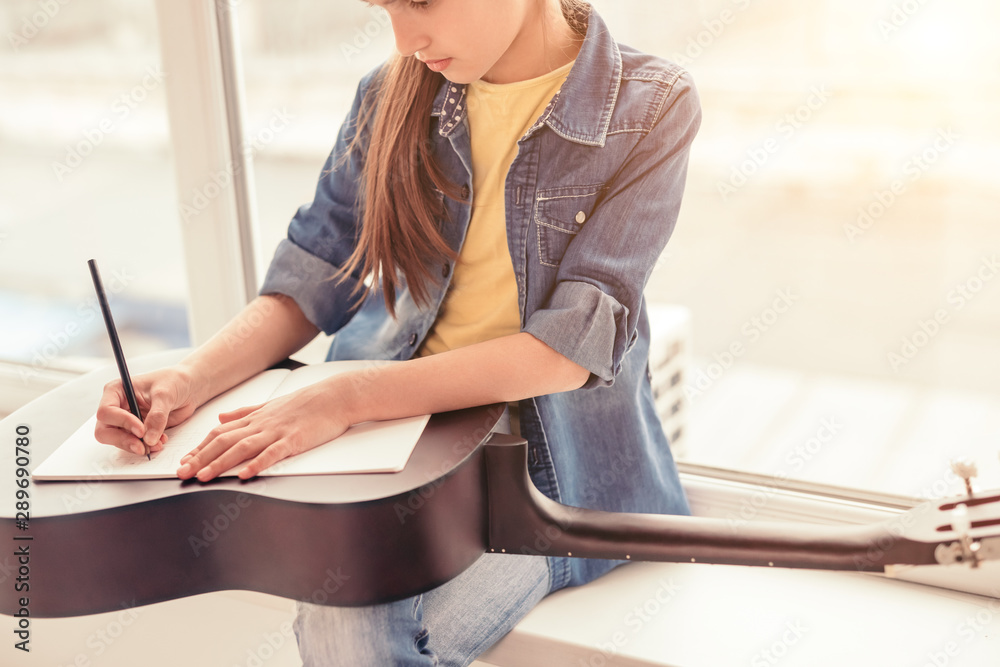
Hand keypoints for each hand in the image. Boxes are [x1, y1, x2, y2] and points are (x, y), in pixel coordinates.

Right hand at [95, 366, 201, 455]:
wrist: (188, 388)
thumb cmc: (173, 381)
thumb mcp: (166, 394)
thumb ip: (157, 416)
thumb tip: (148, 439)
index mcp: (117, 391)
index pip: (106, 411)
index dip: (122, 422)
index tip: (141, 430)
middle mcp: (118, 407)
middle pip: (105, 430)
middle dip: (123, 440)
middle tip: (142, 447)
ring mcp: (126, 420)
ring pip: (119, 440)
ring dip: (136, 446)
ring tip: (156, 444)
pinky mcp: (137, 430)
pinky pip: (134, 443)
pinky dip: (144, 446)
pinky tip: (159, 442)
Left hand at [175, 378, 352, 481]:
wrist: (335, 397)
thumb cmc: (307, 403)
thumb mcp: (270, 405)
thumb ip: (244, 412)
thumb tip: (221, 417)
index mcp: (255, 418)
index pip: (220, 433)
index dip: (200, 448)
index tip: (184, 461)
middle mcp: (261, 424)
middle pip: (224, 442)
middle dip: (200, 458)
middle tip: (181, 473)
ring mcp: (277, 432)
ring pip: (242, 448)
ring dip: (220, 463)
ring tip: (203, 477)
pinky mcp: (294, 440)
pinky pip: (272, 453)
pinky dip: (257, 464)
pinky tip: (245, 475)